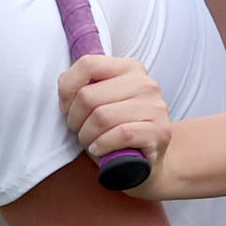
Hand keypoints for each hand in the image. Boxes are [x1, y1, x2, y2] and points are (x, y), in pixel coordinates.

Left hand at [58, 53, 171, 171]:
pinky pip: (120, 135)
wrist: (148, 161)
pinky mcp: (159, 132)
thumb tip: (66, 91)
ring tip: (90, 142)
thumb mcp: (100, 102)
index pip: (88, 64)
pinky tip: (100, 150)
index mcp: (129, 68)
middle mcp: (145, 83)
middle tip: (80, 130)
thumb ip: (84, 87)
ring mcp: (155, 107)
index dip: (67, 89)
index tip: (67, 107)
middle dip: (75, 119)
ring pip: (101, 117)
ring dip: (87, 136)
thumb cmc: (117, 130)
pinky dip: (103, 145)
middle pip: (88, 95)